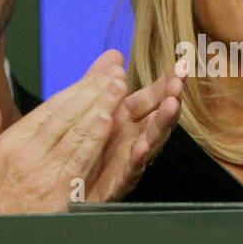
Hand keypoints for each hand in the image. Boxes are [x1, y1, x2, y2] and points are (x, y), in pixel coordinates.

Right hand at [0, 52, 128, 213]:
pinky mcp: (56, 192)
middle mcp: (26, 153)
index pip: (49, 109)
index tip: (96, 74)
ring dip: (99, 107)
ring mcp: (41, 172)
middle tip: (116, 72)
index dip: (76, 89)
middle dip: (93, 90)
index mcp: (10, 144)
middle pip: (66, 115)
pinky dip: (93, 139)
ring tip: (118, 88)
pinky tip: (107, 122)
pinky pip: (79, 160)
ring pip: (75, 133)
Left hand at [85, 55, 187, 201]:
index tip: (182, 65)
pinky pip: (128, 174)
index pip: (153, 97)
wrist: (60, 188)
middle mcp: (132, 140)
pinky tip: (142, 148)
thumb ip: (102, 82)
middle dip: (170, 101)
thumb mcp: (91, 109)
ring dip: (161, 126)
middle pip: (157, 119)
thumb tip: (115, 55)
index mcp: (127, 120)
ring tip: (170, 107)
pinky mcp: (114, 186)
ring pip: (150, 144)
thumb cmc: (83, 148)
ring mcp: (127, 164)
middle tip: (178, 85)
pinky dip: (136, 162)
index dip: (167, 83)